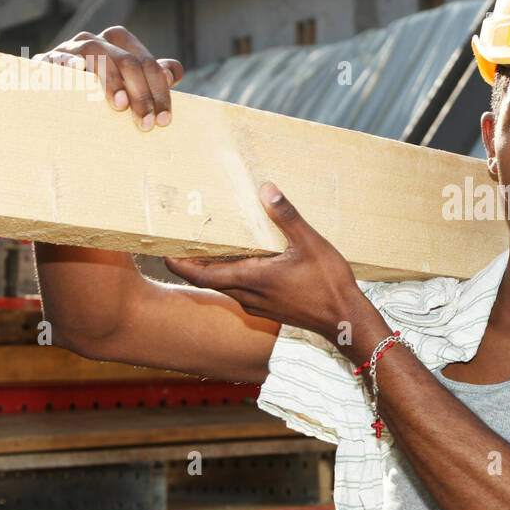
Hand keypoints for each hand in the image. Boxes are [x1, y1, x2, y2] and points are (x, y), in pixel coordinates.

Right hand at [32, 25, 183, 131]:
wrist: (50, 89)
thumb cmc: (96, 90)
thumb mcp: (127, 83)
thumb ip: (152, 77)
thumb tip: (170, 73)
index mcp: (118, 42)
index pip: (148, 63)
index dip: (160, 91)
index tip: (163, 120)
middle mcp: (96, 41)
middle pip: (128, 61)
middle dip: (141, 94)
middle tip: (146, 123)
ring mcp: (70, 49)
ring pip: (99, 55)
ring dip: (112, 81)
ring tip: (120, 105)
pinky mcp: (46, 61)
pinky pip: (58, 58)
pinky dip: (68, 62)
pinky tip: (77, 69)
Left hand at [161, 183, 367, 342]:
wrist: (345, 321)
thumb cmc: (328, 285)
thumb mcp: (311, 244)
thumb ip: (286, 216)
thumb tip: (265, 189)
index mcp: (252, 279)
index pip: (202, 274)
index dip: (180, 263)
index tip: (163, 249)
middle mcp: (249, 296)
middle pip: (208, 281)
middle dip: (192, 263)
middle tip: (181, 242)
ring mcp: (259, 306)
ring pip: (224, 288)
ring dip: (212, 271)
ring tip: (209, 249)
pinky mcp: (270, 310)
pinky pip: (241, 293)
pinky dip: (232, 278)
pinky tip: (244, 265)